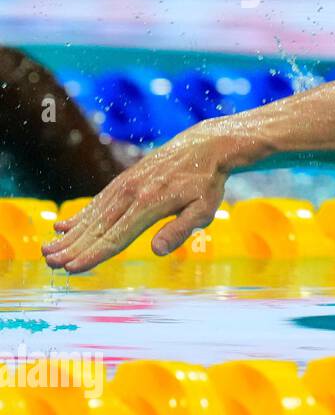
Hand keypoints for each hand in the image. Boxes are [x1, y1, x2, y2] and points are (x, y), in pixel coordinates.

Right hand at [42, 121, 239, 272]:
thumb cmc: (206, 183)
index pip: (116, 236)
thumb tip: (156, 250)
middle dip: (73, 248)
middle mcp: (131, 193)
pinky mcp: (124, 181)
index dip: (93, 254)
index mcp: (150, 203)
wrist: (203, 146)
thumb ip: (180, 230)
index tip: (72, 269)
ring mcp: (125, 185)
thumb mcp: (204, 209)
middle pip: (97, 227)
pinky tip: (63, 228)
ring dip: (69, 235)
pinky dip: (80, 216)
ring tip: (48, 250)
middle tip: (50, 264)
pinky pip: (98, 202)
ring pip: (93, 215)